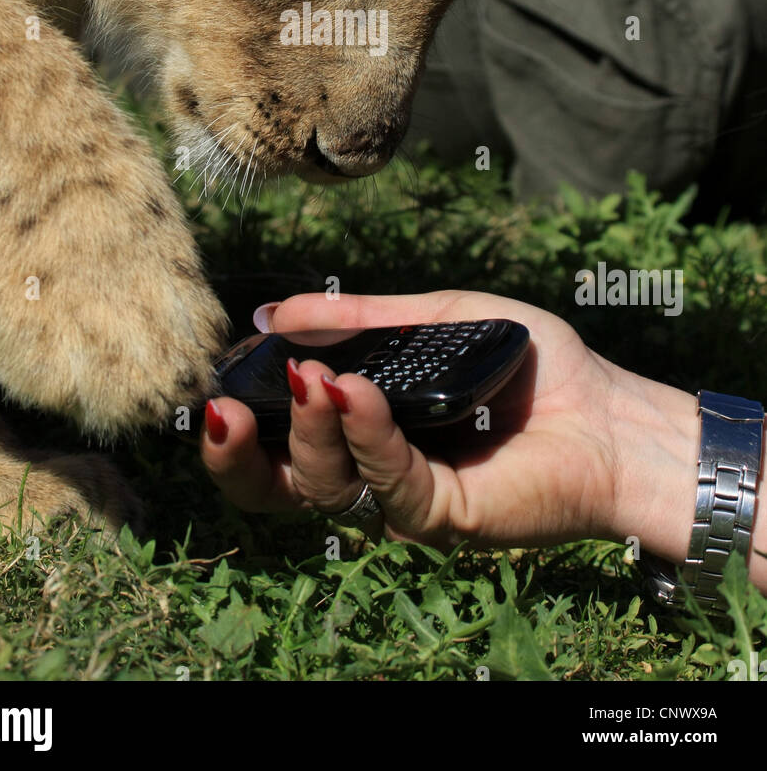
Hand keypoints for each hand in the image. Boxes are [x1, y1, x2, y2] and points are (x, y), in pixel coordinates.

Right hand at [200, 289, 701, 558]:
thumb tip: (274, 312)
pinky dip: (365, 433)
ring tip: (310, 378)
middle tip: (220, 407)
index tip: (222, 374)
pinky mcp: (442, 516)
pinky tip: (355, 391)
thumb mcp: (434, 318)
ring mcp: (404, 499)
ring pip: (324, 488)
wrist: (609, 412)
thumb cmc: (529, 365)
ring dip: (308, 430)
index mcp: (363, 429)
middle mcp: (372, 472)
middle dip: (238, 454)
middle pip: (281, 484)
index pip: (280, 441)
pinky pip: (387, 482)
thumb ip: (359, 318)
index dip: (241, 418)